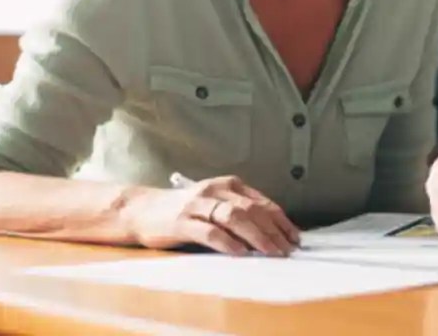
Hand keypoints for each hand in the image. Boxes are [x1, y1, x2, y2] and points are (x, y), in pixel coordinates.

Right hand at [123, 175, 299, 255]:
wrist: (142, 210)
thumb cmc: (184, 210)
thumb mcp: (215, 204)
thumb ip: (240, 212)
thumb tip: (272, 232)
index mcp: (228, 185)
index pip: (262, 202)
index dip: (281, 221)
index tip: (295, 238)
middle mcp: (215, 190)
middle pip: (251, 209)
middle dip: (274, 230)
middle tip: (288, 249)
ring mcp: (197, 205)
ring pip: (234, 217)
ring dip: (257, 236)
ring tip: (271, 252)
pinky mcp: (181, 222)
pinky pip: (209, 231)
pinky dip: (227, 242)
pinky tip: (240, 252)